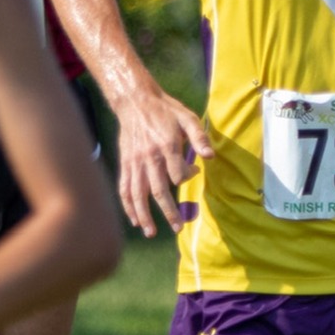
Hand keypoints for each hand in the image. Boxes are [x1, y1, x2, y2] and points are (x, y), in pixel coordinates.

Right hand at [116, 90, 212, 235]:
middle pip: (158, 190)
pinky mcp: (124, 163)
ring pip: (138, 194)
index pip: (178, 173)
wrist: (135, 102)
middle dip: (168, 211)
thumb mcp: (187, 117)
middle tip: (178, 227)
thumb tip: (210, 156)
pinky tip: (133, 219)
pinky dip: (127, 205)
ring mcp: (134, 162)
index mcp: (166, 146)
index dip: (188, 177)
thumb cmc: (165, 110)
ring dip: (144, 215)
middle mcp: (149, 157)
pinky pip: (124, 188)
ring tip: (151, 233)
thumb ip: (199, 137)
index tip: (195, 172)